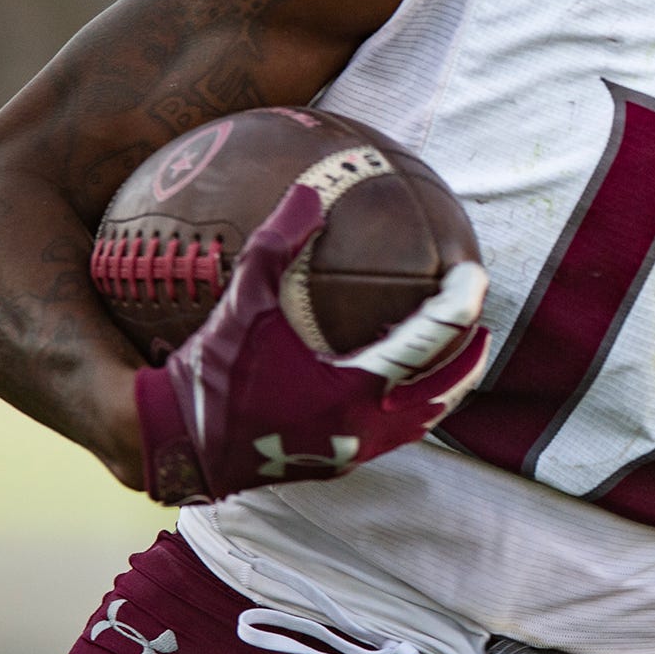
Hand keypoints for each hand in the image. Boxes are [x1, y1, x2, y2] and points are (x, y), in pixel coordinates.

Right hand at [133, 183, 492, 504]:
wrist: (173, 444)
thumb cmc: (209, 372)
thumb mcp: (243, 303)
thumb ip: (277, 244)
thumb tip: (308, 190)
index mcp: (353, 386)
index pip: (431, 340)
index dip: (459, 302)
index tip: (475, 272)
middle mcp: (364, 425)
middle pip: (445, 386)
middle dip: (470, 352)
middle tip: (481, 317)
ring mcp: (354, 450)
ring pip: (423, 418)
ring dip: (446, 384)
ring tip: (458, 353)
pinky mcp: (337, 463)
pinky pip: (393, 433)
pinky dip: (410, 405)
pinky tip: (399, 383)